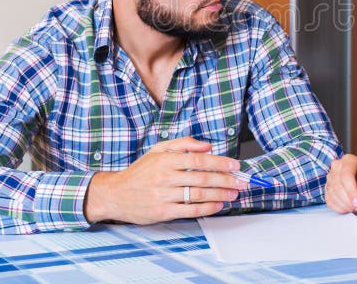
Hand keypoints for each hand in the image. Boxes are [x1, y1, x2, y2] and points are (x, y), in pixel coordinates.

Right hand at [84, 136, 247, 224]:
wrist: (115, 194)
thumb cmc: (140, 171)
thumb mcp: (158, 150)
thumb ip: (183, 144)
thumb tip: (208, 145)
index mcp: (165, 159)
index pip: (199, 160)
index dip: (220, 163)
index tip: (235, 165)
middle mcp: (164, 177)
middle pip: (202, 178)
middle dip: (225, 180)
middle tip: (241, 182)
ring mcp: (163, 195)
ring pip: (198, 195)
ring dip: (220, 195)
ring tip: (233, 194)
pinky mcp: (162, 212)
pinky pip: (189, 210)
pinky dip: (207, 208)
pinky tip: (218, 205)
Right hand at [325, 154, 356, 212]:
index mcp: (349, 160)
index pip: (346, 176)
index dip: (351, 192)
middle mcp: (336, 166)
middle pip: (338, 186)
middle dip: (348, 201)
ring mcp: (330, 176)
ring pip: (332, 194)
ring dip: (344, 205)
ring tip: (355, 208)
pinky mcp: (327, 187)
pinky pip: (329, 200)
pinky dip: (338, 207)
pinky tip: (347, 209)